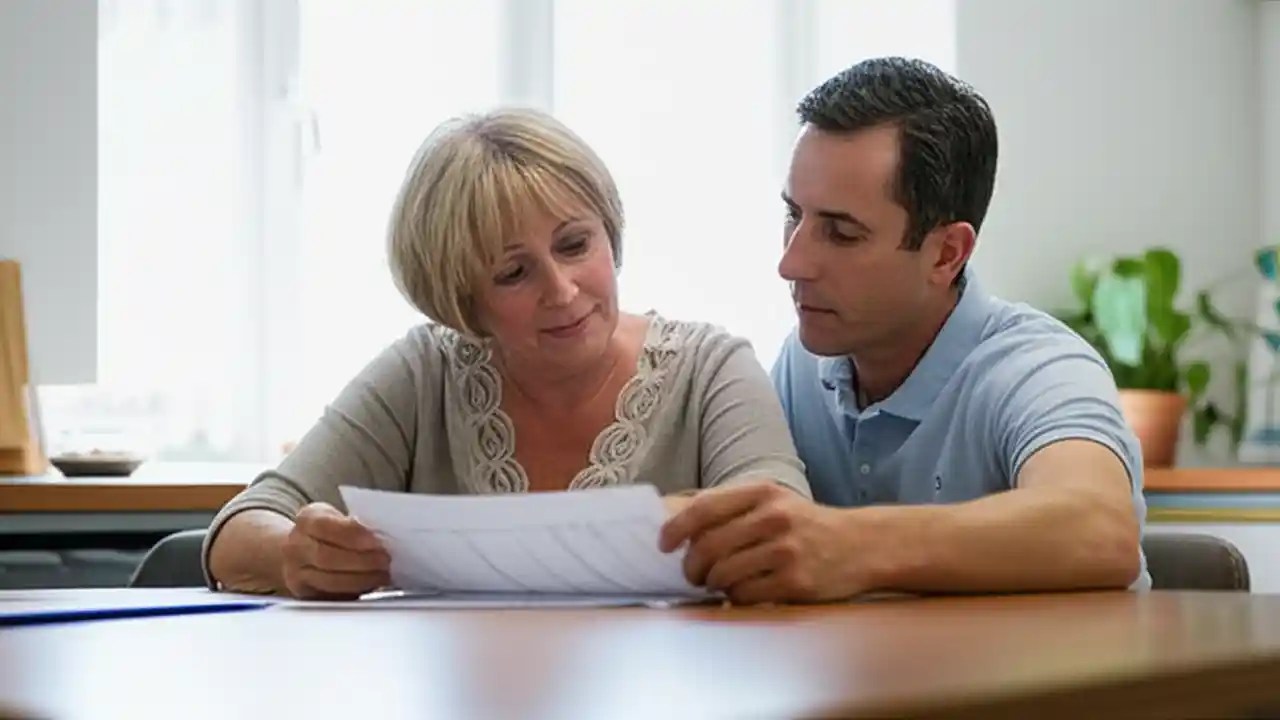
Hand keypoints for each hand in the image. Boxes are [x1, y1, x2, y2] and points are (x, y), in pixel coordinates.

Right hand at [281, 502, 390, 599]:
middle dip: (361, 561)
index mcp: (306, 520)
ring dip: (361, 580)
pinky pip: (331, 597)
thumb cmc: (328, 532)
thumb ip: (354, 525)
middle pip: (327, 557)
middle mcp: (295, 547)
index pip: (325, 526)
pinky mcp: (305, 596)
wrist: (299, 552)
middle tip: (385, 560)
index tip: (376, 541)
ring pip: (329, 581)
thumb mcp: (337, 517)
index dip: (353, 534)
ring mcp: (296, 574)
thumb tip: (382, 536)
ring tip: (382, 575)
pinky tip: (371, 586)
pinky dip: (355, 592)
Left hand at [659, 483, 865, 604]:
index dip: (676, 528)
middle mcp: (774, 518)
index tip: (663, 544)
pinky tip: (742, 592)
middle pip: (708, 546)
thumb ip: (731, 506)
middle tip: (691, 575)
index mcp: (763, 493)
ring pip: (723, 574)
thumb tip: (675, 516)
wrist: (861, 545)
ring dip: (713, 584)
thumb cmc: (805, 524)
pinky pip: (745, 595)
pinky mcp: (795, 582)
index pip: (704, 508)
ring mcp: (786, 550)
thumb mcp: (773, 501)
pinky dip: (735, 597)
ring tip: (718, 583)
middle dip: (691, 566)